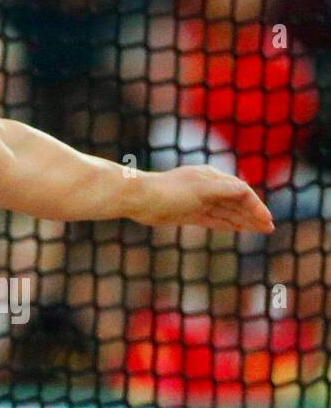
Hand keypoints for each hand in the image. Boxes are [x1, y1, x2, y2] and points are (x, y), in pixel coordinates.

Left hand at [130, 166, 274, 233]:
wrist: (138, 198)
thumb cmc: (169, 191)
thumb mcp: (200, 190)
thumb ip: (224, 190)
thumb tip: (246, 190)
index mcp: (211, 177)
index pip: (241, 191)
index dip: (256, 206)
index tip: (267, 220)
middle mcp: (207, 188)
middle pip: (236, 202)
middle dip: (253, 214)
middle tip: (269, 228)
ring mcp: (198, 201)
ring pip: (227, 211)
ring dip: (244, 220)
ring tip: (260, 230)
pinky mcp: (188, 213)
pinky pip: (214, 219)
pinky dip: (228, 223)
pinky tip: (238, 229)